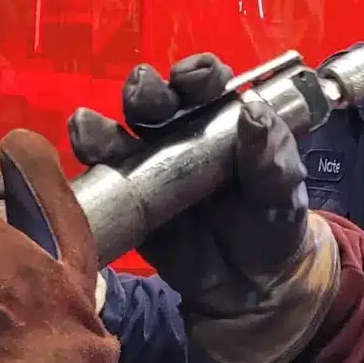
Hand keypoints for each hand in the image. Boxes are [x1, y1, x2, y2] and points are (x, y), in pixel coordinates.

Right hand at [70, 57, 338, 362]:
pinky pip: (101, 178)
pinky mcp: (125, 203)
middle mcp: (179, 135)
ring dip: (102, 125)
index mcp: (220, 121)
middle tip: (147, 97)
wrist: (253, 289)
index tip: (196, 78)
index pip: (204, 82)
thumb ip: (271, 155)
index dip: (197, 73)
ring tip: (91, 127)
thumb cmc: (273, 226)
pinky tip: (80, 154)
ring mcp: (147, 167)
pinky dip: (86, 162)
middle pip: (153, 99)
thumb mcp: (283, 192)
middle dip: (146, 90)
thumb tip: (253, 109)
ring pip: (117, 132)